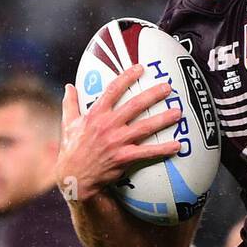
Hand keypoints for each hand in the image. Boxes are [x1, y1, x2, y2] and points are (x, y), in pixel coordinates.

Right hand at [57, 67, 182, 204]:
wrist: (74, 177)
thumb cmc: (72, 150)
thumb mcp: (68, 124)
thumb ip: (70, 103)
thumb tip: (69, 86)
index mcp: (95, 114)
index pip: (113, 90)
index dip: (127, 77)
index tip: (140, 68)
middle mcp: (107, 125)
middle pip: (134, 105)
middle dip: (153, 95)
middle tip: (168, 87)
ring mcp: (116, 141)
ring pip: (144, 127)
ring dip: (163, 119)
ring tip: (178, 113)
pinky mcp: (123, 158)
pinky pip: (147, 152)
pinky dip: (163, 149)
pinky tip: (177, 146)